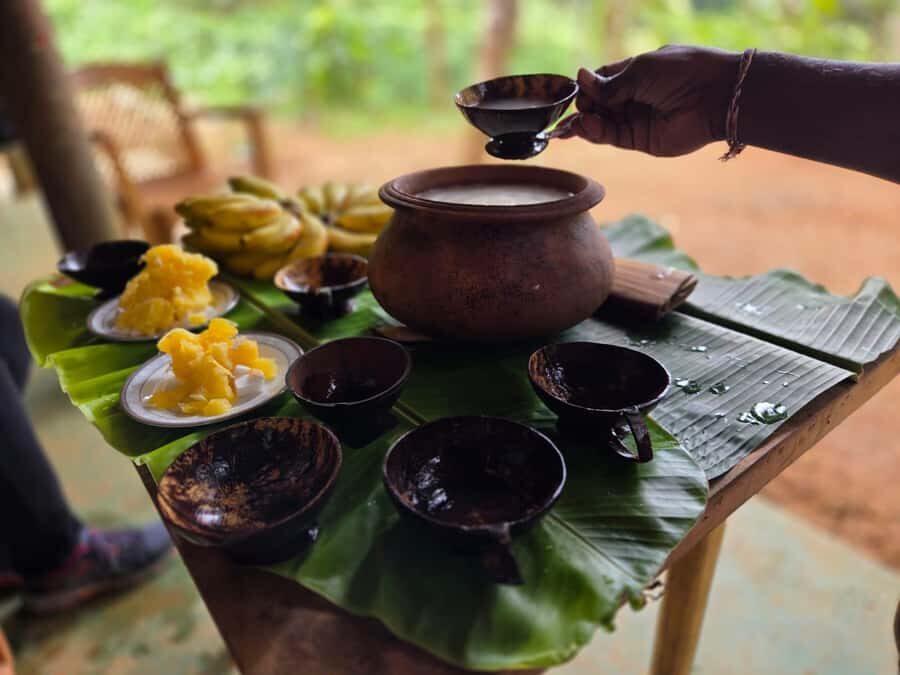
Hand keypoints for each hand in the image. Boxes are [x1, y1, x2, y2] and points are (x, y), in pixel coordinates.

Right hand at [553, 45, 739, 156]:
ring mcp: (636, 120)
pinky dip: (597, 133)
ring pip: (602, 123)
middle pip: (598, 105)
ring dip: (586, 123)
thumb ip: (609, 84)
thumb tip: (579, 78)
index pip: (602, 81)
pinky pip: (612, 137)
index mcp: (635, 73)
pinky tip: (587, 127)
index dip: (587, 87)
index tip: (578, 90)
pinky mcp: (640, 140)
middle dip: (584, 108)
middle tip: (577, 110)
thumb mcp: (640, 71)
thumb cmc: (681, 73)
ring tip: (576, 123)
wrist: (715, 96)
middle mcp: (634, 97)